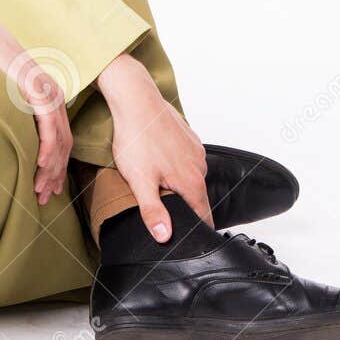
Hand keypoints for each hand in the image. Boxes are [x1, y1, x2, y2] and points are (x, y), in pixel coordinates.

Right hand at [0, 0, 72, 204]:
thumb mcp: (4, 97)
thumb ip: (11, 116)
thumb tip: (5, 142)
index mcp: (48, 99)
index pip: (60, 142)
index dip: (55, 169)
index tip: (46, 190)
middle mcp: (53, 97)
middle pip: (63, 146)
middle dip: (54, 175)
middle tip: (43, 198)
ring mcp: (48, 93)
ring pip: (59, 141)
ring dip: (51, 168)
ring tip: (41, 189)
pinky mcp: (38, 90)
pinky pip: (49, 126)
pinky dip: (48, 148)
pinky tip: (41, 165)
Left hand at [96, 53, 211, 239]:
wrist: (135, 100)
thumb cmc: (136, 138)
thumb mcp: (139, 181)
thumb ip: (153, 211)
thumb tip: (164, 236)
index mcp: (191, 182)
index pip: (203, 217)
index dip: (196, 231)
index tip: (187, 240)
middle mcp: (199, 167)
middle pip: (196, 198)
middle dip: (182, 206)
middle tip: (160, 207)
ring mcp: (195, 150)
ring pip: (191, 177)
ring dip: (178, 183)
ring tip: (155, 182)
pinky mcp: (188, 137)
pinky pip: (186, 159)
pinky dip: (176, 164)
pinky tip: (157, 160)